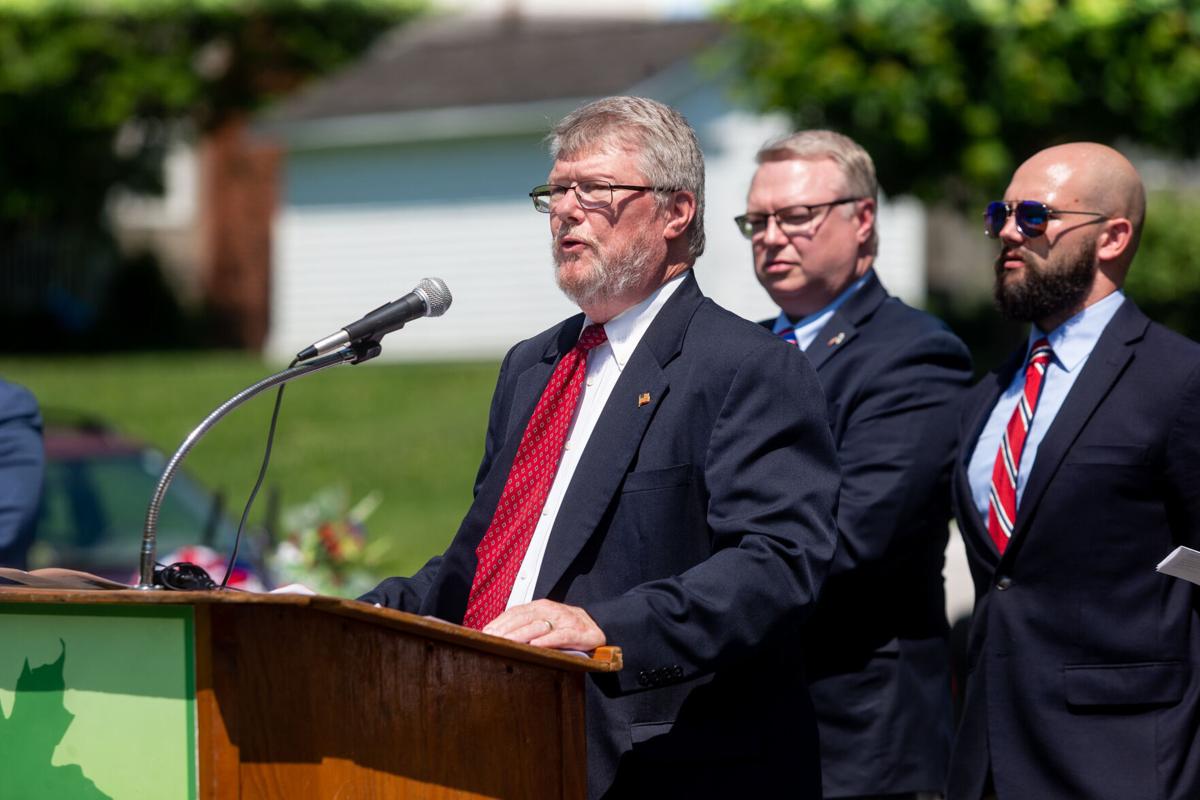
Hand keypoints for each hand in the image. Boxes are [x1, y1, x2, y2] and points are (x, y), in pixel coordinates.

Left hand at [482, 599, 605, 651]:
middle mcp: (552, 610)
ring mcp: (567, 620)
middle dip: (506, 630)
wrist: (599, 629)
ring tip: (507, 643)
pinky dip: (548, 640)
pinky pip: (562, 636)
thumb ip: (525, 626)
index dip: (500, 622)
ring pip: (540, 626)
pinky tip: (535, 645)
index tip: (485, 633)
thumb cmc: (568, 629)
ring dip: (521, 635)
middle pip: (524, 618)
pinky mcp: (581, 632)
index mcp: (541, 606)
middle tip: (492, 641)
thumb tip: (496, 634)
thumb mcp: (545, 624)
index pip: (516, 612)